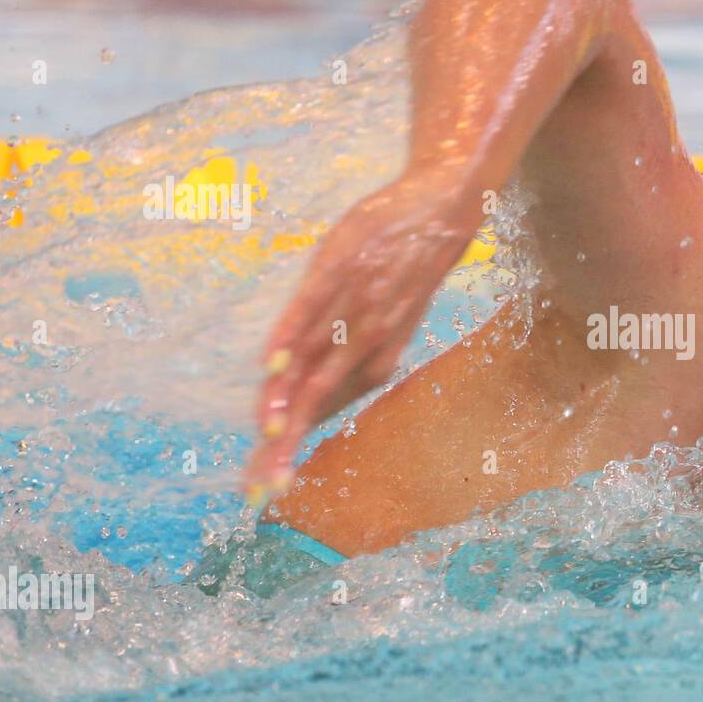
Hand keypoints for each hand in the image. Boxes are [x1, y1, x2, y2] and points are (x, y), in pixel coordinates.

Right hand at [244, 179, 471, 500]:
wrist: (442, 213)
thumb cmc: (407, 270)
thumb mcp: (391, 322)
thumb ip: (356, 356)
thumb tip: (318, 392)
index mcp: (378, 360)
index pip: (323, 413)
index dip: (291, 450)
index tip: (267, 487)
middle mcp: (366, 342)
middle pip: (317, 403)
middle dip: (287, 445)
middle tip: (259, 485)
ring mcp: (353, 307)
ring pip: (314, 363)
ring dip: (286, 401)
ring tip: (265, 437)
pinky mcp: (340, 269)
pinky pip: (310, 310)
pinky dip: (291, 339)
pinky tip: (272, 368)